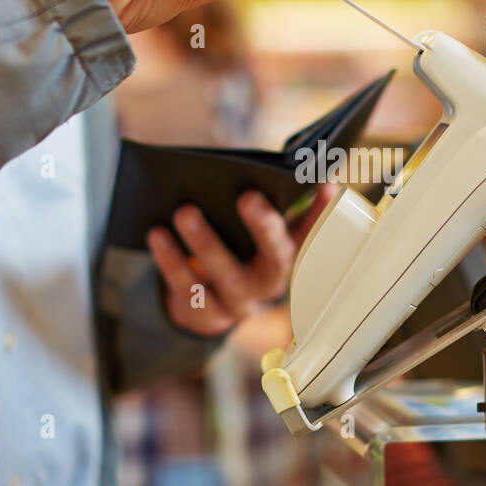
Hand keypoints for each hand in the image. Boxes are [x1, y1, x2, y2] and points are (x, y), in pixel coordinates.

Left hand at [147, 184, 335, 335]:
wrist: (205, 305)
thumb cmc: (231, 253)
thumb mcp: (248, 234)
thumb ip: (261, 206)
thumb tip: (264, 169)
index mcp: (285, 256)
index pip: (312, 233)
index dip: (321, 213)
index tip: (328, 186)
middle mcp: (269, 283)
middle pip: (275, 258)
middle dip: (265, 227)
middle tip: (248, 196)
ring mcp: (240, 303)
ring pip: (226, 275)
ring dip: (205, 242)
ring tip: (184, 211)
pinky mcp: (207, 316)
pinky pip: (188, 289)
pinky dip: (171, 261)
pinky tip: (157, 234)